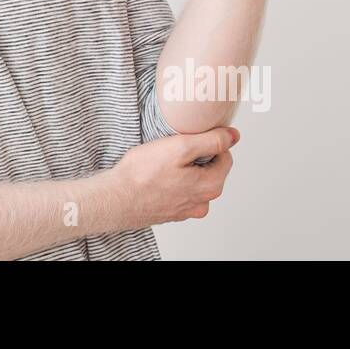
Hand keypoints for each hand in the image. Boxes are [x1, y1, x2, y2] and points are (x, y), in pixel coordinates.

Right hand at [103, 127, 238, 229]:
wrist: (115, 199)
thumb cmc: (142, 175)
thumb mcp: (180, 147)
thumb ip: (211, 140)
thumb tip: (233, 136)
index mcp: (211, 187)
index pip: (225, 155)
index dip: (209, 141)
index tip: (189, 138)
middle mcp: (202, 203)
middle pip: (211, 169)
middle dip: (196, 156)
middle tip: (172, 149)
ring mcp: (186, 210)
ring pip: (195, 181)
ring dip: (184, 170)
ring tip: (162, 163)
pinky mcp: (171, 212)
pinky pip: (179, 191)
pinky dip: (172, 182)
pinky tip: (156, 176)